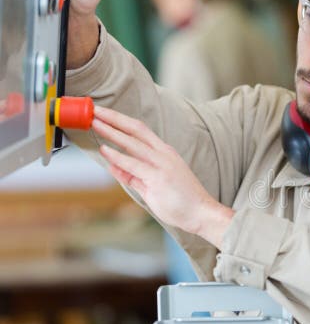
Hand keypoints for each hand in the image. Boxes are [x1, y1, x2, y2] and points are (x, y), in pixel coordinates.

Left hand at [92, 106, 233, 247]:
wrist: (201, 213)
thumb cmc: (181, 200)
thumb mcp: (154, 184)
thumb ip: (134, 175)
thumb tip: (114, 167)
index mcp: (165, 153)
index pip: (140, 130)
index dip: (121, 120)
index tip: (104, 113)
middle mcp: (164, 154)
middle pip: (136, 129)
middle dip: (114, 118)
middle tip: (95, 110)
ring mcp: (162, 165)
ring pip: (132, 143)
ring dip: (112, 132)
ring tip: (94, 123)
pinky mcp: (158, 178)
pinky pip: (133, 164)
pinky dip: (117, 156)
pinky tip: (104, 150)